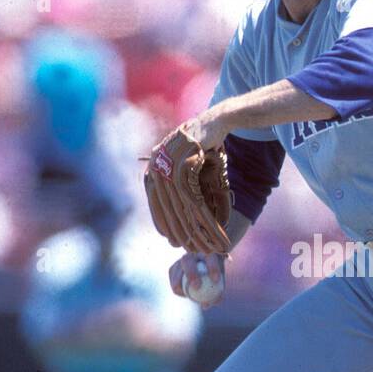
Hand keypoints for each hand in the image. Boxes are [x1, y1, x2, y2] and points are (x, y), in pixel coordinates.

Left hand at [142, 118, 231, 253]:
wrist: (218, 121)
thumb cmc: (208, 148)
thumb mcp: (195, 173)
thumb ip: (189, 193)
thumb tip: (188, 219)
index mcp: (154, 167)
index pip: (157, 204)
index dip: (168, 225)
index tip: (177, 242)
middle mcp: (156, 166)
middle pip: (170, 210)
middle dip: (185, 234)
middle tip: (195, 251)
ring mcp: (168, 165)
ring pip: (183, 209)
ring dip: (198, 231)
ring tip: (209, 246)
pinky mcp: (185, 165)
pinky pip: (195, 200)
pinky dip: (206, 219)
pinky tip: (214, 231)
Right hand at [169, 252, 225, 307]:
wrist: (204, 273)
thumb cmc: (215, 279)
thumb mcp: (219, 285)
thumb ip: (216, 294)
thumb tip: (207, 304)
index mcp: (208, 254)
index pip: (211, 257)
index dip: (213, 267)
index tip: (216, 280)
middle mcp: (193, 254)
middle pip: (188, 260)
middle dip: (191, 273)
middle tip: (197, 286)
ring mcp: (181, 259)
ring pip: (176, 268)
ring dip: (178, 282)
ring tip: (184, 294)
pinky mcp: (173, 268)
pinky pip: (172, 277)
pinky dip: (175, 286)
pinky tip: (182, 294)